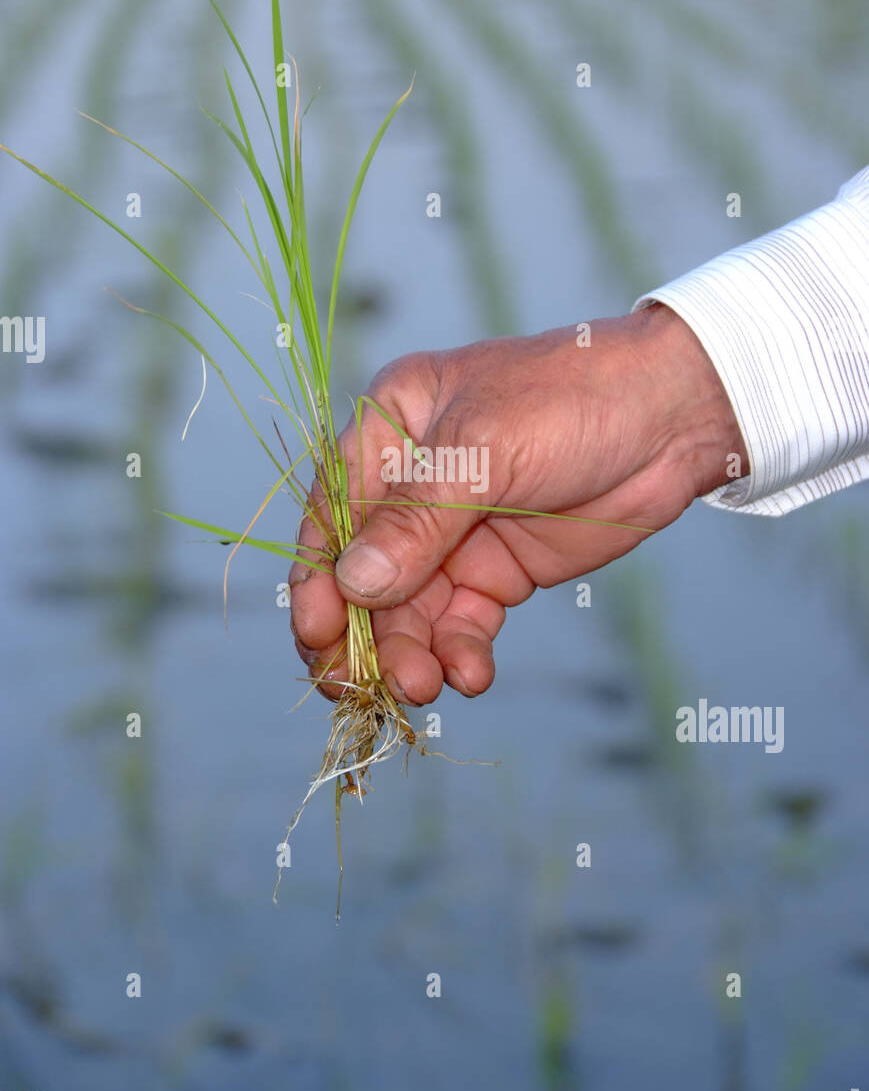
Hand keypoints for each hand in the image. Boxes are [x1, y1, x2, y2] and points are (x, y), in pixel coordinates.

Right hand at [290, 303, 746, 705]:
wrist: (675, 416)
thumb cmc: (574, 399)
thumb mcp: (487, 449)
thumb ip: (416, 520)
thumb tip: (353, 584)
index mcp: (388, 431)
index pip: (329, 514)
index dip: (317, 578)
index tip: (317, 634)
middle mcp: (410, 486)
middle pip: (361, 575)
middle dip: (360, 634)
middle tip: (361, 690)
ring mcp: (453, 534)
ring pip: (408, 611)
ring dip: (408, 654)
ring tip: (425, 688)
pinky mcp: (497, 572)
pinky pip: (459, 624)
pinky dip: (459, 654)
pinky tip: (471, 674)